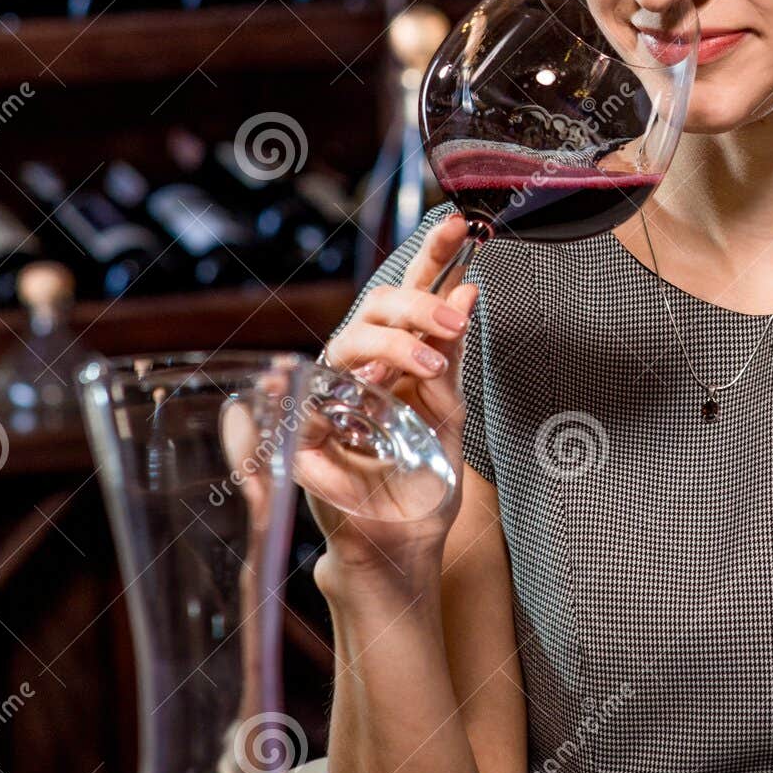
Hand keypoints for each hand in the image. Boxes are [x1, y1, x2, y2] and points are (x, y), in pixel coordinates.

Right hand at [311, 214, 478, 581]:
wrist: (402, 547)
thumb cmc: (422, 483)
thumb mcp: (451, 416)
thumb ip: (451, 358)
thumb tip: (468, 292)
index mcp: (395, 359)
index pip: (408, 295)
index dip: (431, 256)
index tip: (461, 225)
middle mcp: (358, 370)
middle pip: (372, 307)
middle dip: (414, 304)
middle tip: (453, 320)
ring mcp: (330, 401)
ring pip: (346, 344)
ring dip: (392, 347)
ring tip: (431, 366)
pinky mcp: (304, 441)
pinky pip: (304, 406)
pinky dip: (321, 396)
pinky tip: (347, 391)